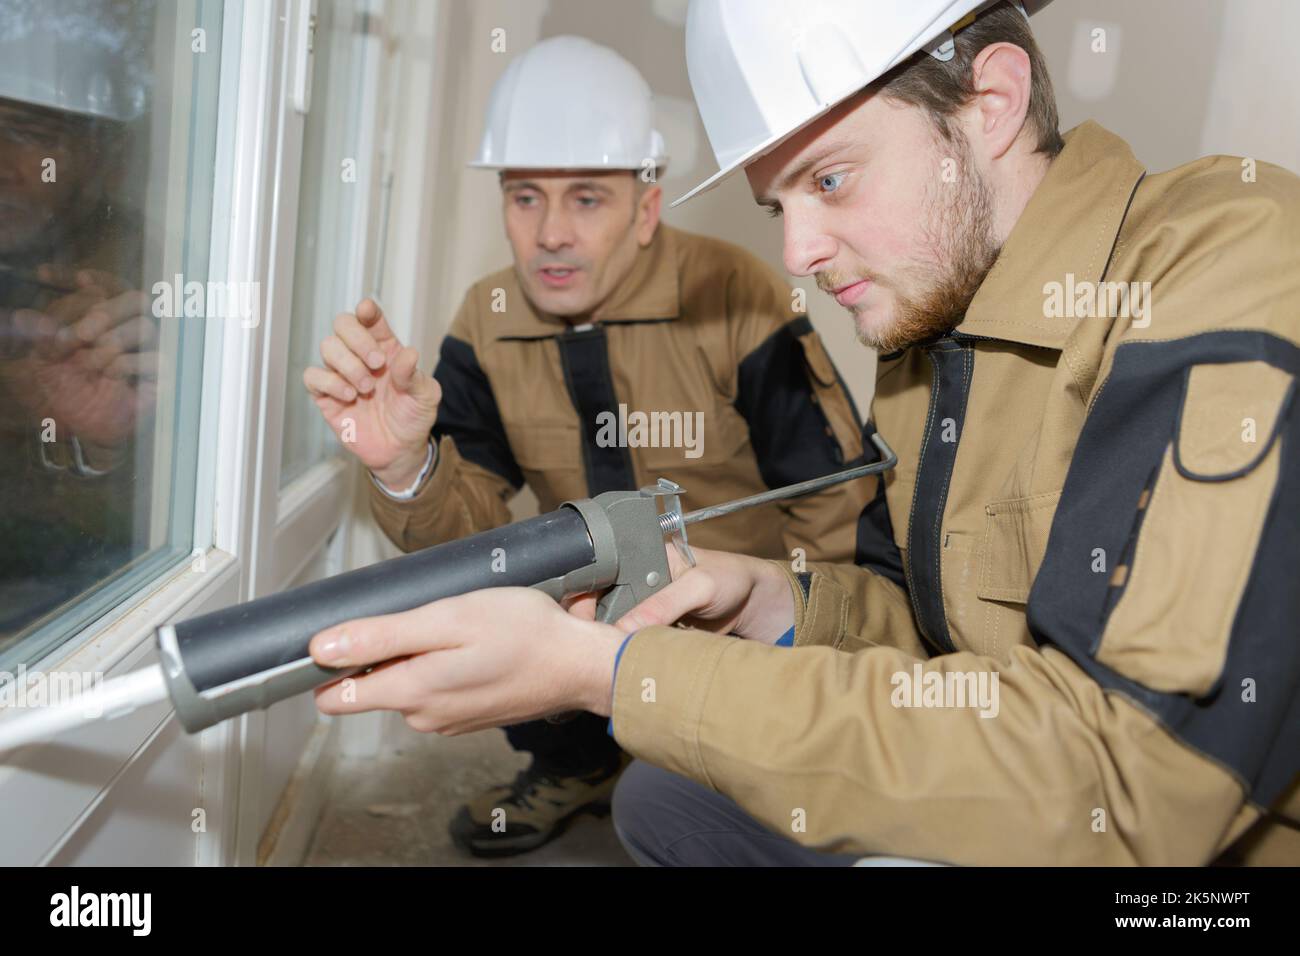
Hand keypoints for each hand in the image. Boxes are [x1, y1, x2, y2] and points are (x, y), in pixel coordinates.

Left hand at [1, 266, 156, 446]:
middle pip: (136, 299)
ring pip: (146, 328)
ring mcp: (146, 352)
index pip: (102, 283)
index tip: (42, 275)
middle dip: (105, 313)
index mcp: (104, 314)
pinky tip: (108, 375)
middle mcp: (128, 327)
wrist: (70, 422)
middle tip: (80, 333)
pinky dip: (126, 365)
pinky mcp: (157, 380)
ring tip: (85, 362)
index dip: (75, 276)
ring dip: (111, 342)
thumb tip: (25, 317)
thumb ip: (36, 331)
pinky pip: (155, 361)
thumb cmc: (59, 381)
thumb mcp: (42, 353)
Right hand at [303, 297, 440, 486]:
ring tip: (366, 388)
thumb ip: (415, 375)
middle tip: (377, 364)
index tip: (367, 311)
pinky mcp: (326, 395)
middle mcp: (360, 355)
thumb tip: (407, 354)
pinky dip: (330, 382)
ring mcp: (341, 373)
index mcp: (385, 347)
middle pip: (343, 324)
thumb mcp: (425, 396)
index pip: (370, 318)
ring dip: (348, 364)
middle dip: (358, 339)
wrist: (400, 450)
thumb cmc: (413, 416)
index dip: (367, 310)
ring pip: (328, 347)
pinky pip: (313, 376)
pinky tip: (349, 396)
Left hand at [310, 588, 624, 732]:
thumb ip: (382, 636)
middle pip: (374, 683)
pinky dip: (445, 665)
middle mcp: (424, 715)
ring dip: (420, 655)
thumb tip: (321, 650)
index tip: (343, 636)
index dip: (329, 664)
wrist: (580, 664)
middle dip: (384, 650)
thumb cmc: (524, 633)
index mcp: (412, 691)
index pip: (338, 695)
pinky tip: (473, 645)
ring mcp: (447, 719)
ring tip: (458, 627)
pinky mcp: (468, 715)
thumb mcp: (449, 618)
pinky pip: (437, 689)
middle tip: (426, 616)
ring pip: (407, 683)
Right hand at [611, 544, 795, 644]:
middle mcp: (638, 584)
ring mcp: (646, 609)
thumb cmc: (732, 579)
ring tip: (627, 654)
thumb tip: (624, 629)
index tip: (594, 626)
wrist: (757, 605)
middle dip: (608, 629)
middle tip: (614, 646)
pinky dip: (639, 652)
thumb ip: (663, 605)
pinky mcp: (656, 631)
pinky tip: (640, 659)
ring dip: (623, 643)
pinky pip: (639, 644)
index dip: (591, 603)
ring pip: (620, 631)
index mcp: (641, 559)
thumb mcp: (698, 586)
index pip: (602, 581)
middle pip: (606, 610)